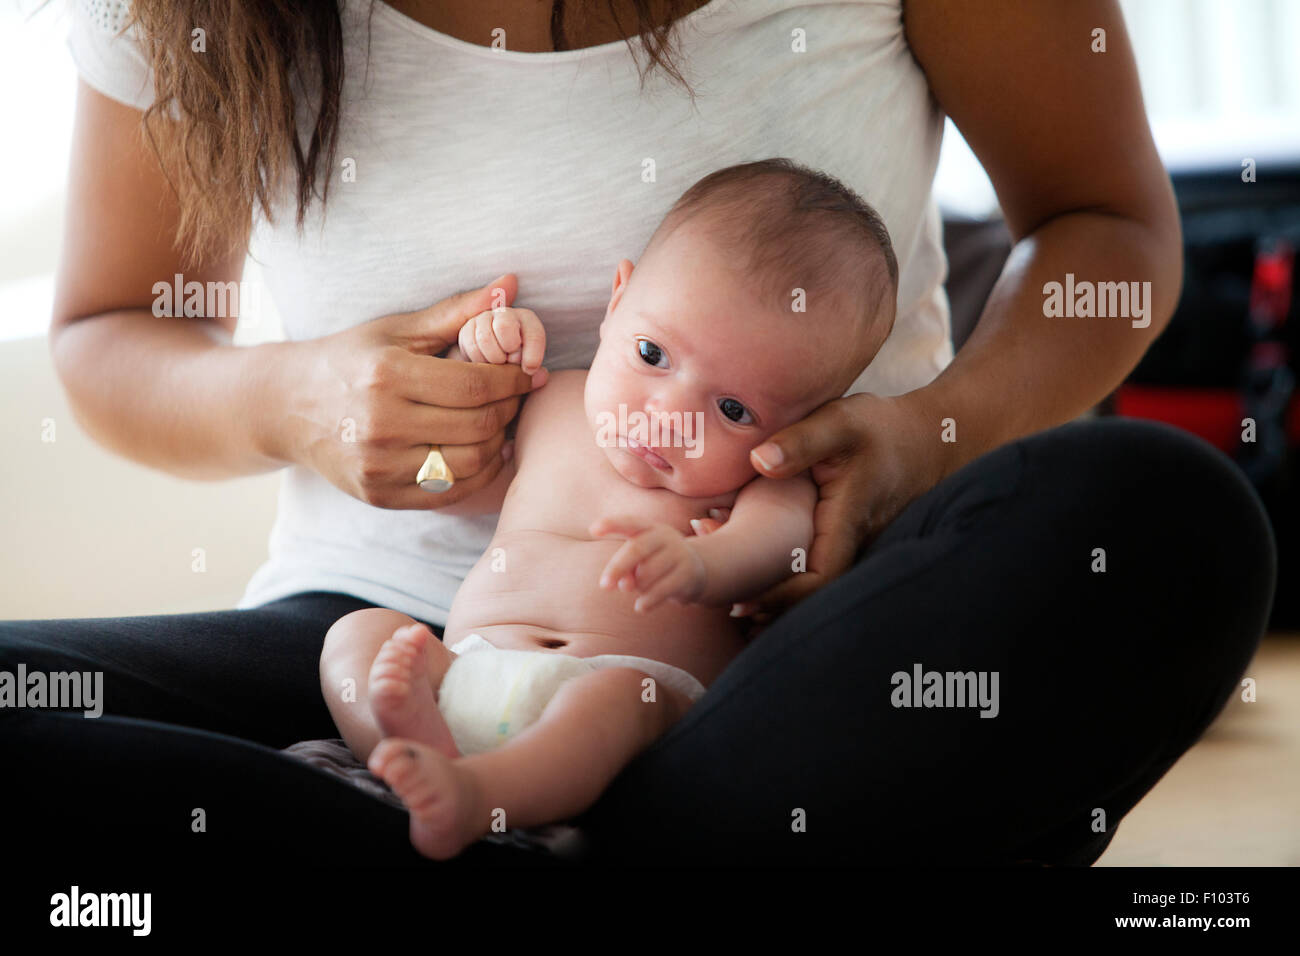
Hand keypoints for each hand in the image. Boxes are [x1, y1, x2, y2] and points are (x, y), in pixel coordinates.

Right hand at [276, 273, 548, 509]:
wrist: (287, 406)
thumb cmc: (351, 360)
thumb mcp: (399, 329)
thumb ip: (457, 311)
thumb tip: (510, 284)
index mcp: (387, 374)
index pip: (475, 385)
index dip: (513, 381)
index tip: (530, 374)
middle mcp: (381, 423)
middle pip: (478, 426)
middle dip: (510, 410)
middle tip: (517, 398)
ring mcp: (378, 465)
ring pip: (469, 464)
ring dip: (498, 444)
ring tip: (501, 423)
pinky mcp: (379, 495)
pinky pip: (449, 492)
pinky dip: (477, 474)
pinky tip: (483, 452)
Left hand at [589, 515, 707, 612]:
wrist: (695, 570)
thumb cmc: (656, 563)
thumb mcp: (640, 561)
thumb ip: (626, 568)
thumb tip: (623, 584)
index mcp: (649, 528)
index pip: (629, 523)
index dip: (611, 525)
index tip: (592, 530)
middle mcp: (666, 536)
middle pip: (637, 549)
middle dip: (618, 567)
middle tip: (604, 585)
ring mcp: (679, 553)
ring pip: (648, 573)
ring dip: (637, 586)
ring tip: (638, 589)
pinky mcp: (688, 574)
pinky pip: (663, 589)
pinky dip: (648, 600)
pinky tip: (640, 607)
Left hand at [730, 391, 946, 621]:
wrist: (926, 439)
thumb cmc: (881, 429)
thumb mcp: (840, 422)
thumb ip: (801, 440)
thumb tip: (759, 460)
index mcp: (848, 522)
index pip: (819, 579)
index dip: (781, 597)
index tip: (742, 599)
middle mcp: (853, 545)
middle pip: (810, 592)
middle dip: (767, 598)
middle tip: (722, 596)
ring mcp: (853, 548)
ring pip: (811, 582)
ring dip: (771, 587)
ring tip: (728, 586)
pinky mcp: (846, 541)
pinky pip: (816, 566)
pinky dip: (783, 571)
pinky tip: (749, 561)